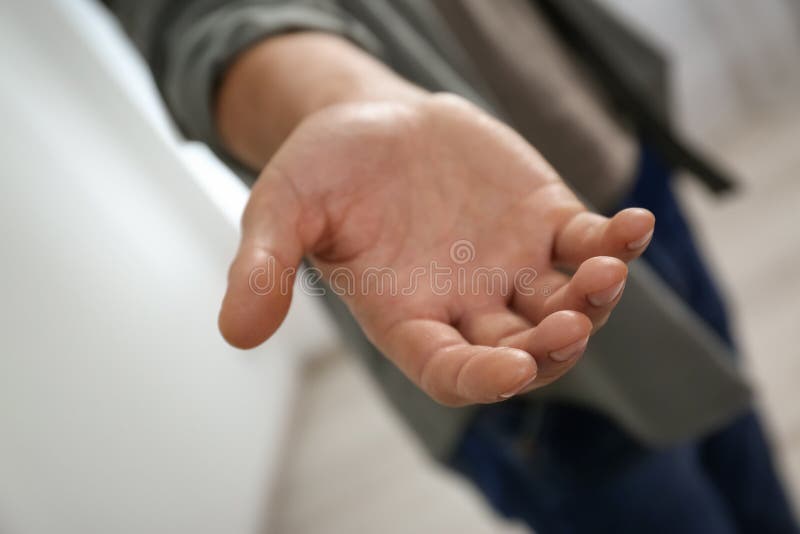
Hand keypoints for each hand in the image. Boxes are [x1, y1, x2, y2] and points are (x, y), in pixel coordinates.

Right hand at [215, 34, 653, 405]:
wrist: (370, 120)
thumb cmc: (323, 168)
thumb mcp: (280, 209)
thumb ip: (263, 267)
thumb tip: (236, 332)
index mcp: (406, 316)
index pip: (451, 370)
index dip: (482, 378)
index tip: (511, 368)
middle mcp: (466, 303)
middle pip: (524, 350)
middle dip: (553, 345)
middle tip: (570, 320)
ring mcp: (511, 266)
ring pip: (567, 305)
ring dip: (596, 298)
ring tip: (608, 264)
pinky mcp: (544, 222)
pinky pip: (591, 244)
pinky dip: (616, 241)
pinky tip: (634, 222)